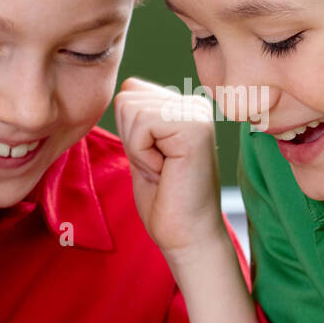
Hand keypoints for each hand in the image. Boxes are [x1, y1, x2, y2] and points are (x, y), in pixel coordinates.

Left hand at [114, 77, 226, 257]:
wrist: (185, 234)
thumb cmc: (162, 199)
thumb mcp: (142, 149)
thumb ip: (136, 119)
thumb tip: (126, 89)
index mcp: (183, 106)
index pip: (129, 92)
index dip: (127, 132)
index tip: (152, 160)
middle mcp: (194, 103)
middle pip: (127, 97)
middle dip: (130, 140)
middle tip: (158, 168)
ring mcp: (197, 112)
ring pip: (130, 109)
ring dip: (136, 149)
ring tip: (162, 170)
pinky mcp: (195, 126)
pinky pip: (141, 125)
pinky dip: (142, 155)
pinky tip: (165, 171)